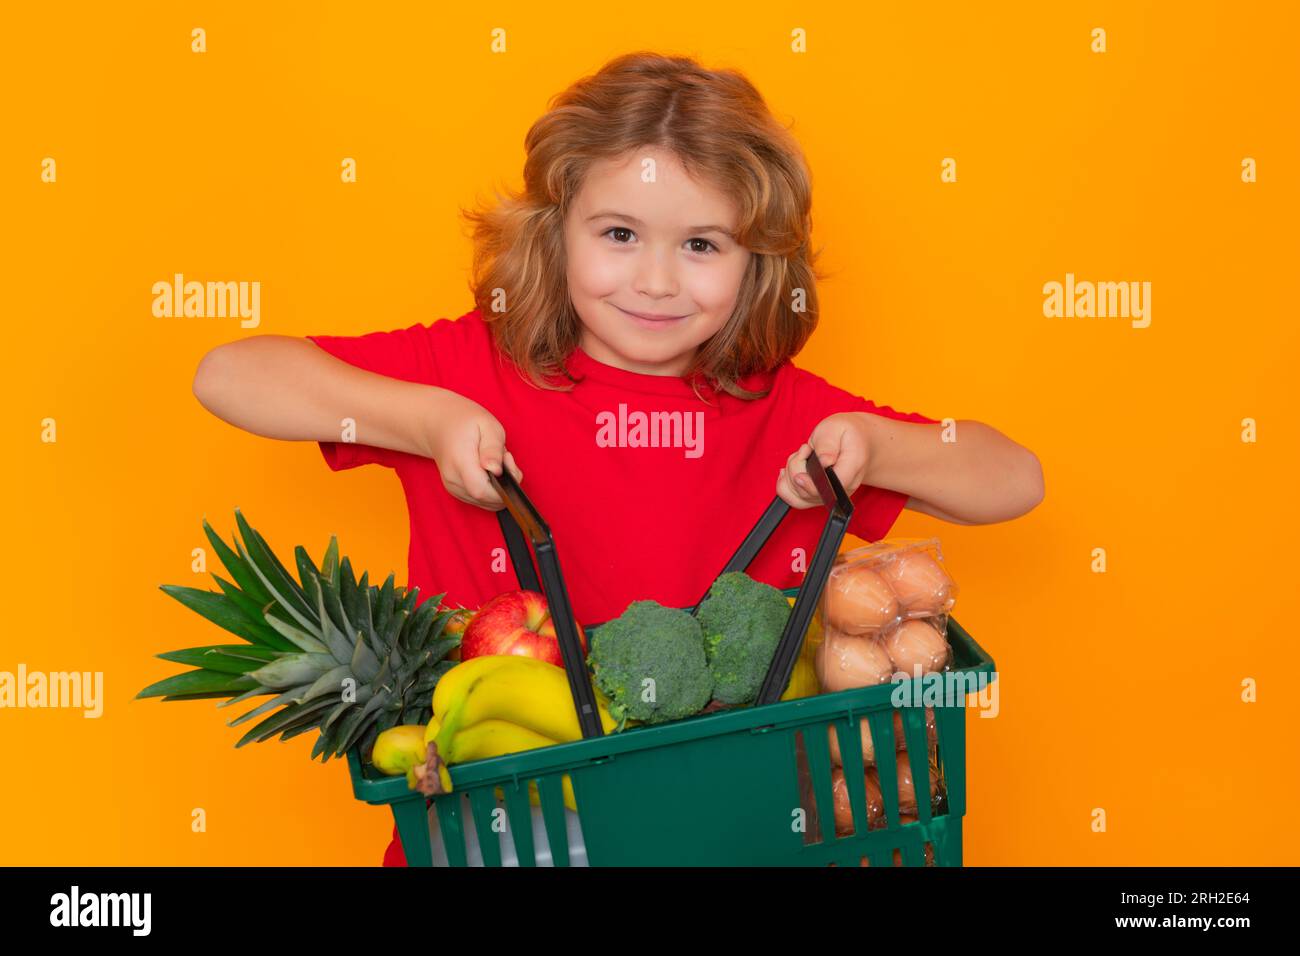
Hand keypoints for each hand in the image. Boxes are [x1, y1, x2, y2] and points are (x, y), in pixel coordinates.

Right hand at [422, 388, 522, 509]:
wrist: (439, 424)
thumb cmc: (465, 421)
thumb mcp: (486, 425)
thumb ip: (493, 449)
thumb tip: (496, 470)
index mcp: (459, 462)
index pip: (481, 491)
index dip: (502, 486)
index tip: (508, 463)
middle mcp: (453, 480)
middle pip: (486, 499)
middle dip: (505, 485)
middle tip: (505, 458)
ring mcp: (453, 488)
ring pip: (486, 502)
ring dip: (499, 487)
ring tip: (496, 462)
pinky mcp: (457, 491)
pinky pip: (481, 500)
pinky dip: (491, 489)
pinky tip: (490, 470)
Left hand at [776, 413, 871, 508]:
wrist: (858, 442)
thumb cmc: (845, 433)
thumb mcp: (836, 427)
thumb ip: (827, 444)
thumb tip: (823, 462)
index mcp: (853, 467)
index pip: (831, 486)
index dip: (811, 481)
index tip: (800, 466)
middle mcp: (844, 487)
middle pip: (810, 492)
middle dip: (796, 469)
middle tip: (805, 449)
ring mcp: (832, 495)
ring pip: (799, 497)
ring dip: (791, 475)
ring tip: (801, 456)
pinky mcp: (821, 498)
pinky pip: (796, 500)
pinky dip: (786, 485)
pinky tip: (790, 470)